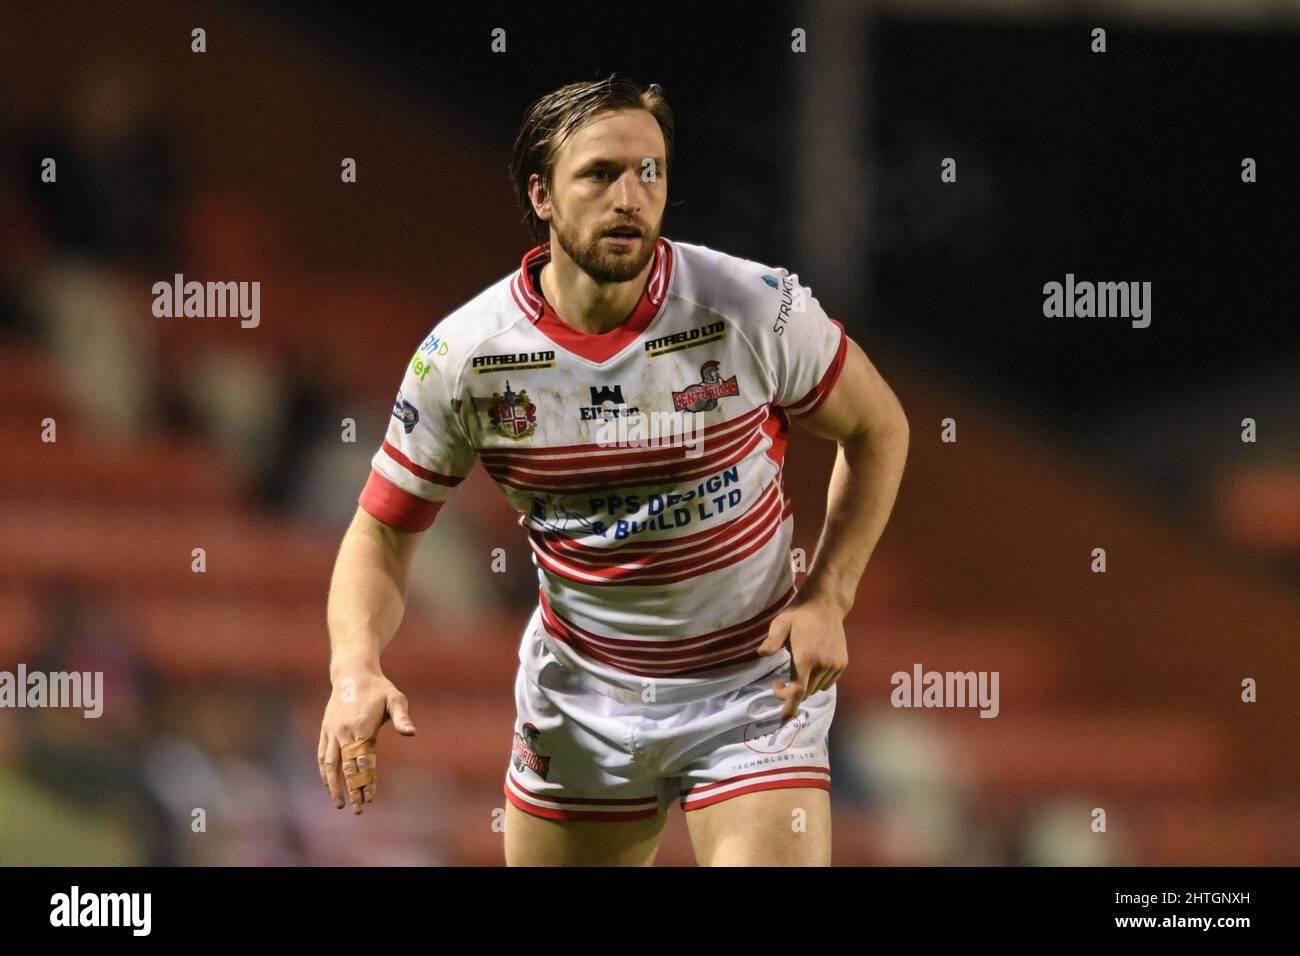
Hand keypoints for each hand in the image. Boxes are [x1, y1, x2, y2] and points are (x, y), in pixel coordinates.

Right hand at [317, 667, 415, 813]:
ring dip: (333, 786)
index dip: (367, 781)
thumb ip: (402, 717)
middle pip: (347, 767)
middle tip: (359, 810)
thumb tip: (411, 733)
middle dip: (353, 789)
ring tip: (339, 804)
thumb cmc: (379, 688)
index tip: (370, 798)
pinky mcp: (325, 730)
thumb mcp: (395, 698)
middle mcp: (343, 731)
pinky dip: (324, 772)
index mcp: (361, 727)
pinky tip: (329, 785)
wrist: (352, 673)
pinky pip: (322, 755)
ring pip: (330, 764)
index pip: (364, 761)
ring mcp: (332, 731)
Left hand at [755, 597, 847, 724]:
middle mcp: (822, 665)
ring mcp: (834, 665)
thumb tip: (761, 654)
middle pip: (806, 693)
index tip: (781, 718)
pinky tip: (812, 668)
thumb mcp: (780, 624)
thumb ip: (771, 642)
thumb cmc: (799, 615)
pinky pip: (828, 683)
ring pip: (817, 689)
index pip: (797, 691)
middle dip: (792, 693)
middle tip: (780, 684)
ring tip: (798, 670)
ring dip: (806, 687)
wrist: (826, 605)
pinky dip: (818, 682)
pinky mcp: (842, 663)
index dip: (789, 707)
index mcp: (805, 658)